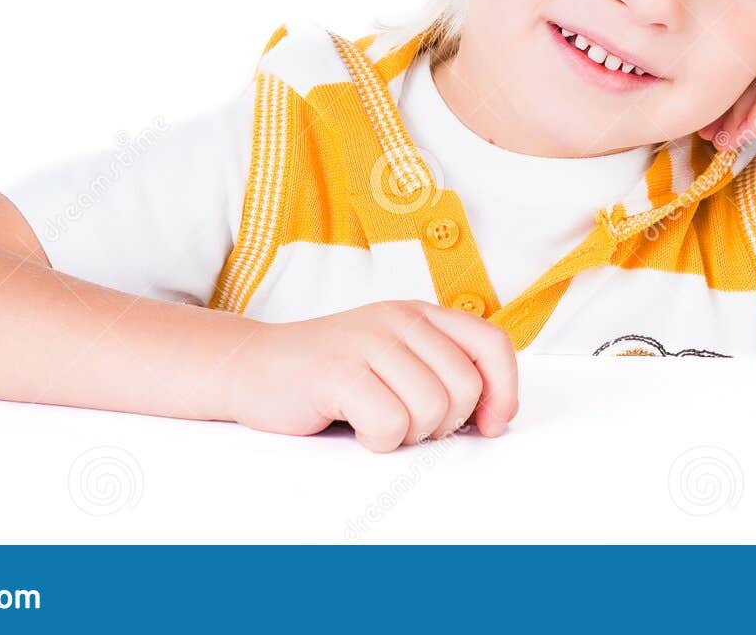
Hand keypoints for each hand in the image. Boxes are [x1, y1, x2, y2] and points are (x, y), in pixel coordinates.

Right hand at [226, 300, 519, 452]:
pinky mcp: (339, 370)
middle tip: (405, 422)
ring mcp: (369, 341)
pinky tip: (356, 427)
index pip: (492, 346)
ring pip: (432, 409)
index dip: (503, 391)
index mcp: (421, 314)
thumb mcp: (394, 359)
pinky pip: (391, 424)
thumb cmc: (329, 374)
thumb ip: (441, 372)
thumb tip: (492, 417)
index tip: (489, 424)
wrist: (253, 367)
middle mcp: (400, 319)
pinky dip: (378, 441)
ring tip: (376, 421)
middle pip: (465, 388)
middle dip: (442, 423)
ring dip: (407, 434)